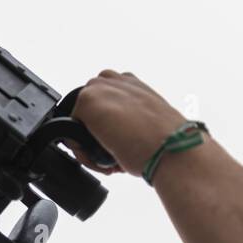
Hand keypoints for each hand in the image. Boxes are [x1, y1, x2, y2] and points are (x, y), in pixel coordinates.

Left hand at [68, 70, 189, 177]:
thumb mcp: (148, 124)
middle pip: (89, 112)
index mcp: (132, 85)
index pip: (105, 103)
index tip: (117, 146)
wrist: (172, 147)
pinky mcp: (87, 101)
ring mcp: (100, 89)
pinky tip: (103, 161)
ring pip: (78, 123)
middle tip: (110, 156)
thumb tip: (117, 138)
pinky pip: (71, 135)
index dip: (106, 128)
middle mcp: (116, 81)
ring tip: (108, 161)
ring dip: (88, 145)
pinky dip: (83, 154)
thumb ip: (129, 122)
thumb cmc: (168, 141)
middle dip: (94, 136)